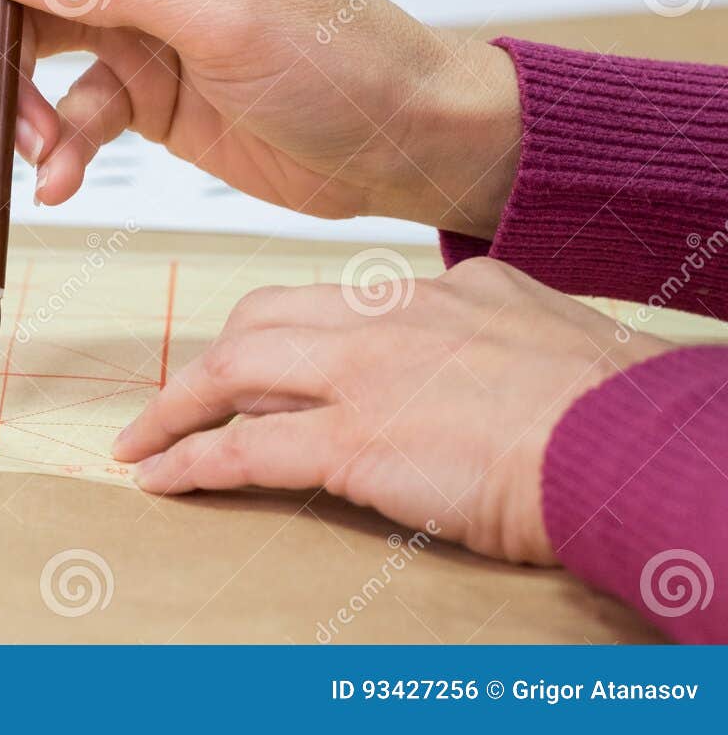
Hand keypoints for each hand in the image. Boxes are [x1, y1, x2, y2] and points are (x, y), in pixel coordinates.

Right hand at [0, 0, 522, 237]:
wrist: (397, 147)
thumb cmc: (343, 59)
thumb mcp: (226, 16)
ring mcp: (127, 14)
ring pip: (19, 36)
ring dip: (8, 96)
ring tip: (35, 147)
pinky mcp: (133, 82)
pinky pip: (61, 103)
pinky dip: (52, 143)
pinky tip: (62, 181)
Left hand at [113, 258, 676, 563]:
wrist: (626, 436)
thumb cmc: (605, 401)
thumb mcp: (539, 328)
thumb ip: (486, 320)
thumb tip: (468, 334)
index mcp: (430, 291)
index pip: (324, 304)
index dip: (277, 335)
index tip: (254, 361)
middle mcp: (382, 318)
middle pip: (260, 321)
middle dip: (212, 359)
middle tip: (181, 396)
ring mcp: (359, 376)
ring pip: (233, 372)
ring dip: (177, 408)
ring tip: (142, 438)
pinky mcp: (350, 442)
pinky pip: (242, 450)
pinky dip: (190, 462)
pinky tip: (161, 477)